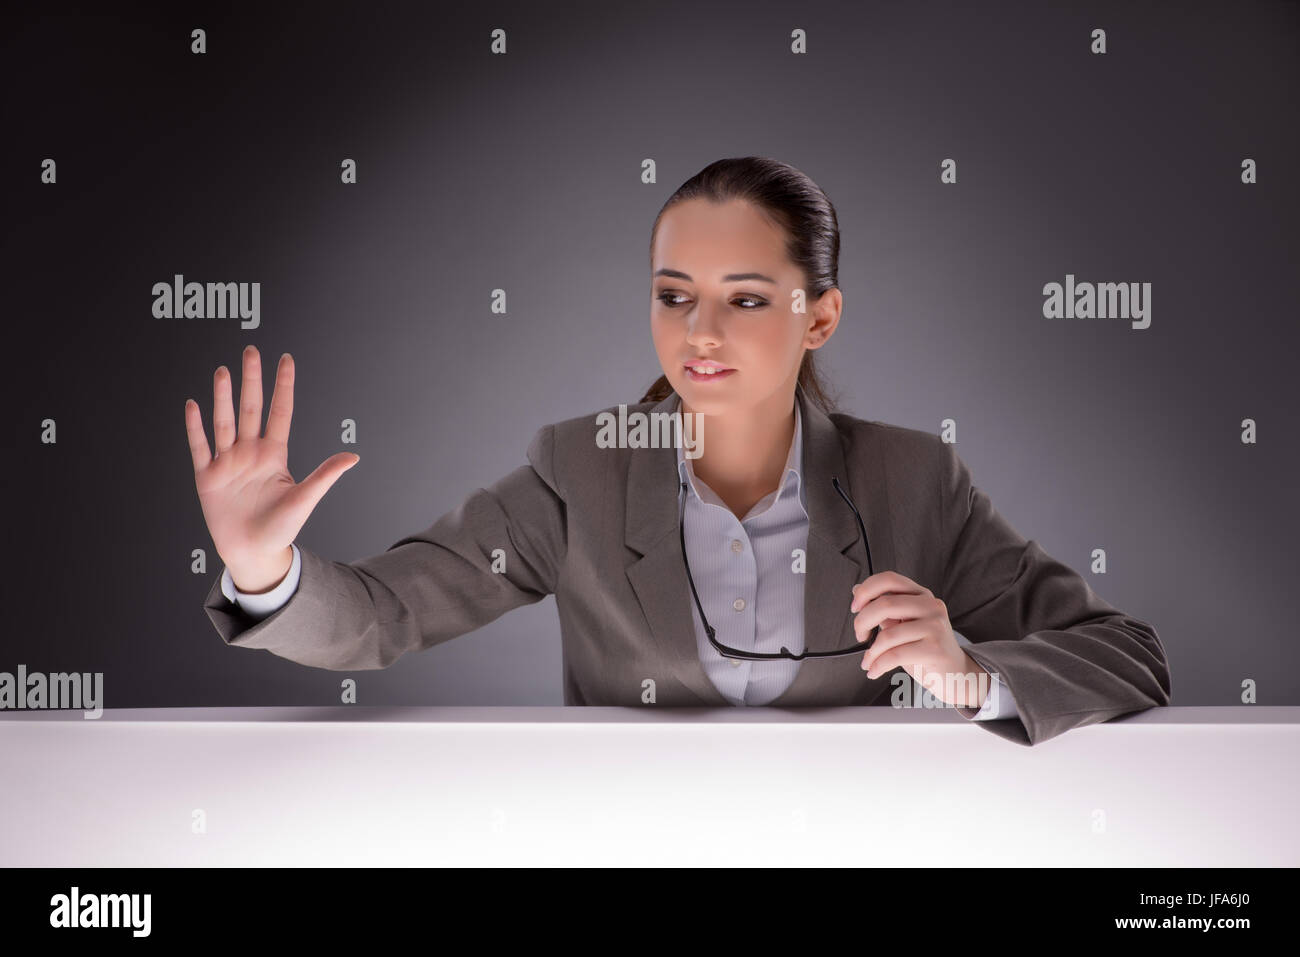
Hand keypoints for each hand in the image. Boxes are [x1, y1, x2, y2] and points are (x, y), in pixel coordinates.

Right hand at [184, 345, 358, 588]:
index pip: (280, 412)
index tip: (286, 360)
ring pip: (224, 422)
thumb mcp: (305, 499)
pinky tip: (194, 405)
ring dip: (223, 397)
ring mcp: (227, 463)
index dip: (283, 386)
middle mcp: (250, 453)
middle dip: (251, 380)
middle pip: (250, 409)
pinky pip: (200, 447)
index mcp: (274, 455)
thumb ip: (325, 475)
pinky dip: (196, 427)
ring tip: (224, 372)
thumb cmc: (281, 528)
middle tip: (252, 351)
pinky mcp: (207, 477)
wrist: (254, 553)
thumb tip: (354, 456)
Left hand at [850, 570, 989, 708]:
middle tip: (860, 636)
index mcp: (921, 595)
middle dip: (862, 622)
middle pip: (885, 604)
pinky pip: (895, 655)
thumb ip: (884, 608)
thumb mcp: (904, 624)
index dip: (866, 590)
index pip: (889, 579)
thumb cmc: (927, 649)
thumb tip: (857, 590)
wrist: (956, 673)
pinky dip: (878, 665)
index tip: (855, 607)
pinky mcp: (935, 648)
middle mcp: (931, 606)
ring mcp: (935, 626)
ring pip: (888, 634)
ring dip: (871, 652)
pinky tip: (874, 670)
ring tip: (869, 660)